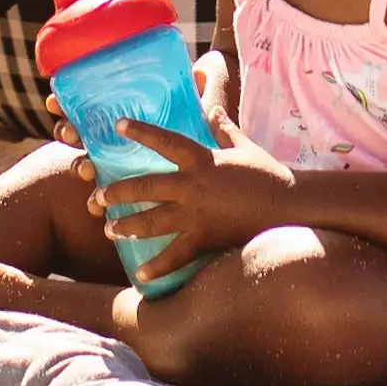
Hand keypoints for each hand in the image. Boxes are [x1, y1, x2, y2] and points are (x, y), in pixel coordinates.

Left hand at [87, 114, 296, 283]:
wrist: (290, 208)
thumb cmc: (267, 175)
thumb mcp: (244, 147)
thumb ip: (224, 129)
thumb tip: (213, 109)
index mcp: (202, 160)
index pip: (164, 141)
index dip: (140, 132)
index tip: (117, 126)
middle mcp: (194, 187)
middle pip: (147, 186)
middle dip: (118, 192)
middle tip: (97, 197)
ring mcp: (198, 215)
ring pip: (153, 221)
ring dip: (128, 226)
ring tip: (110, 231)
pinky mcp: (206, 239)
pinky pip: (176, 256)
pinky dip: (158, 267)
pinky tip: (140, 276)